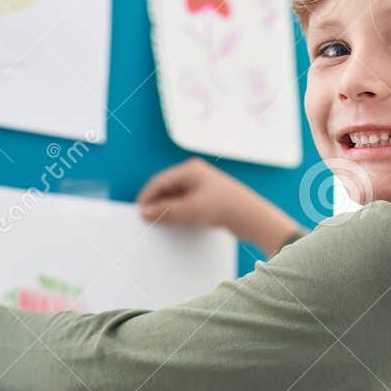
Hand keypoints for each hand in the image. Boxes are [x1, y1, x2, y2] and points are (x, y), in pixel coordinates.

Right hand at [137, 157, 301, 256]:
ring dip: (167, 208)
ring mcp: (202, 185)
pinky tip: (176, 221)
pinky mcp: (208, 197)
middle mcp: (196, 174)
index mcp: (190, 169)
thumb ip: (165, 210)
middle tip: (146, 218)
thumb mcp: (189, 210)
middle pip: (167, 188)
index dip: (147, 196)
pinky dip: (178, 211)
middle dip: (156, 202)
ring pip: (176, 196)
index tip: (139, 211)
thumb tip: (146, 212)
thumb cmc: (223, 207)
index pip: (160, 181)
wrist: (250, 217)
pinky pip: (186, 203)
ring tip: (160, 221)